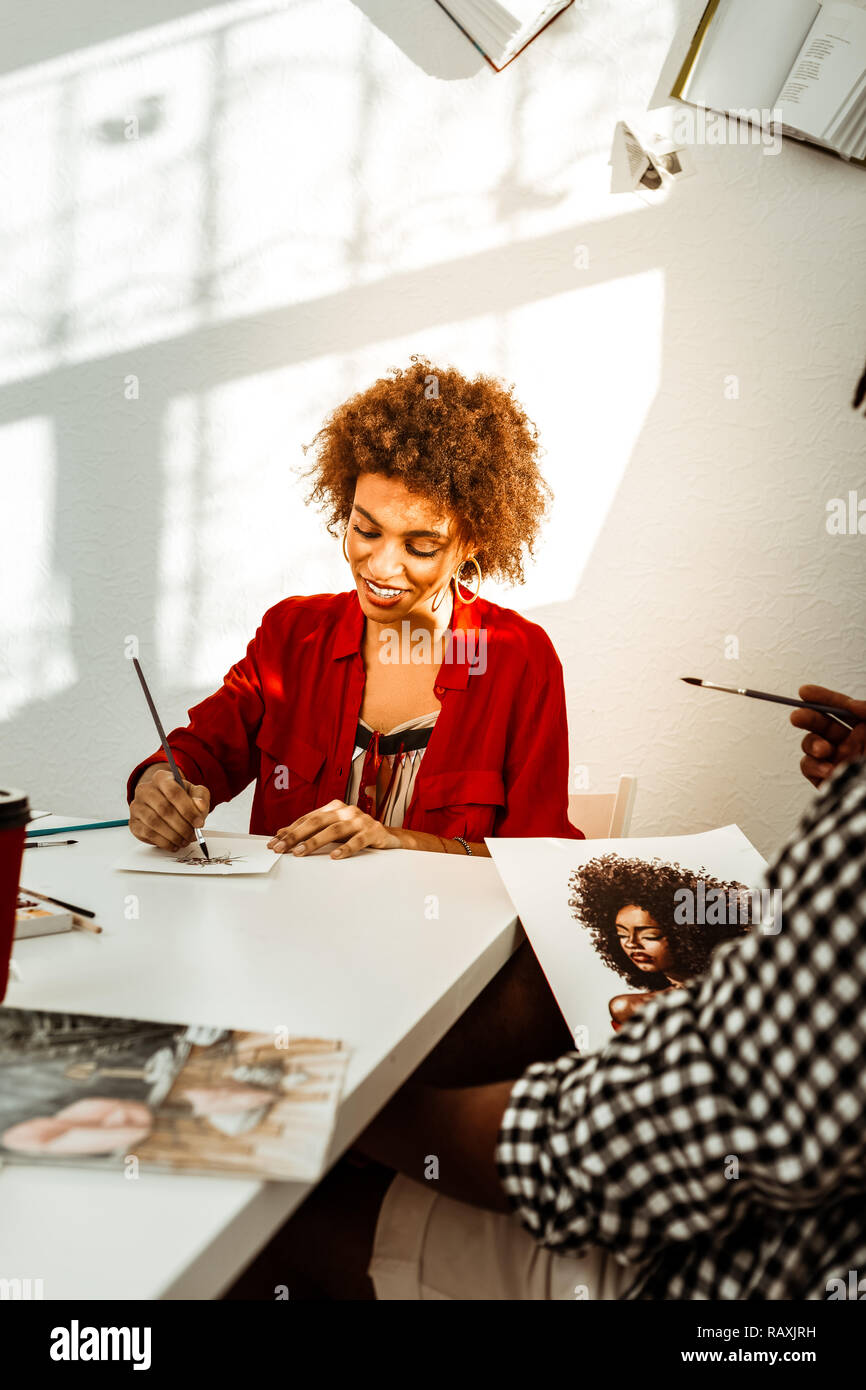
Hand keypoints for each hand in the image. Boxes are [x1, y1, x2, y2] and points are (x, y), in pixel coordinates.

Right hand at [129, 767, 210, 849]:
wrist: (166, 803)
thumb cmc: (181, 797)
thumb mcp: (195, 793)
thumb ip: (201, 797)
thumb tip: (199, 805)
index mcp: (161, 778)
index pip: (174, 792)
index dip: (188, 810)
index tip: (199, 823)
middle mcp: (145, 790)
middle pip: (164, 809)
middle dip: (182, 826)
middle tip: (193, 835)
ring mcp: (137, 807)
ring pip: (155, 823)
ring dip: (174, 835)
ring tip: (185, 840)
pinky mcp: (134, 823)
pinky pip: (148, 834)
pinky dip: (164, 842)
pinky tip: (174, 844)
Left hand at [267, 800, 401, 859]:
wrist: (388, 837)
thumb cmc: (356, 834)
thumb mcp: (333, 829)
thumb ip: (312, 830)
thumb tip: (282, 833)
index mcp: (334, 807)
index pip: (307, 818)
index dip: (290, 830)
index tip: (274, 842)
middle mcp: (346, 810)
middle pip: (316, 821)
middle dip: (296, 835)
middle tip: (281, 848)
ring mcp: (360, 820)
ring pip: (333, 830)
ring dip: (314, 842)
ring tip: (300, 853)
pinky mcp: (373, 831)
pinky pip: (357, 841)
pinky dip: (345, 848)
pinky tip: (334, 856)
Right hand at [790, 685, 865, 787]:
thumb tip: (851, 706)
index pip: (840, 708)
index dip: (822, 698)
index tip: (804, 692)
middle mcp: (851, 744)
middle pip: (821, 723)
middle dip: (807, 718)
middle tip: (797, 717)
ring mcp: (838, 762)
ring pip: (811, 744)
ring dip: (812, 744)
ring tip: (825, 751)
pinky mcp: (828, 781)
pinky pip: (809, 767)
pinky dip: (813, 766)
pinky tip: (828, 771)